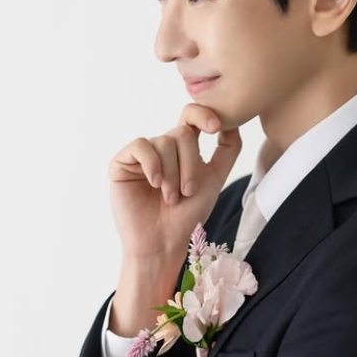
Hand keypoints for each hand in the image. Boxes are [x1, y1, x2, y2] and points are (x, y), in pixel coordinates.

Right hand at [108, 103, 241, 264]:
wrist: (163, 242)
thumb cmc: (188, 215)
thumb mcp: (215, 179)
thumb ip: (227, 150)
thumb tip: (234, 122)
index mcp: (183, 149)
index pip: (191, 117)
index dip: (203, 114)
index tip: (215, 127)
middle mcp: (162, 148)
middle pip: (182, 133)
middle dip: (190, 165)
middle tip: (187, 192)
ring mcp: (141, 155)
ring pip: (164, 142)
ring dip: (172, 174)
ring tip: (170, 197)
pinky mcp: (122, 163)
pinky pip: (141, 146)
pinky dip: (152, 164)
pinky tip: (154, 182)